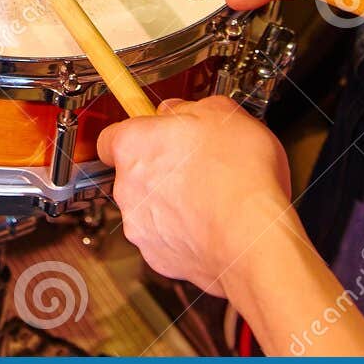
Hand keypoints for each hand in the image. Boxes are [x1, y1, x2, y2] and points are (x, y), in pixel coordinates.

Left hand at [98, 97, 293, 296]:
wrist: (252, 237)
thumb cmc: (239, 178)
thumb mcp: (222, 114)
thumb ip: (189, 107)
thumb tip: (179, 110)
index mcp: (134, 145)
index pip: (110, 137)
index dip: (136, 134)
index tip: (153, 132)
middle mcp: (127, 187)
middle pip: (133, 172)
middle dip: (160, 168)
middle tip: (196, 164)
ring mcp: (140, 224)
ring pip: (150, 207)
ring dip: (172, 201)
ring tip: (211, 196)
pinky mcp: (157, 256)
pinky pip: (165, 238)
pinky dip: (184, 231)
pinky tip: (213, 223)